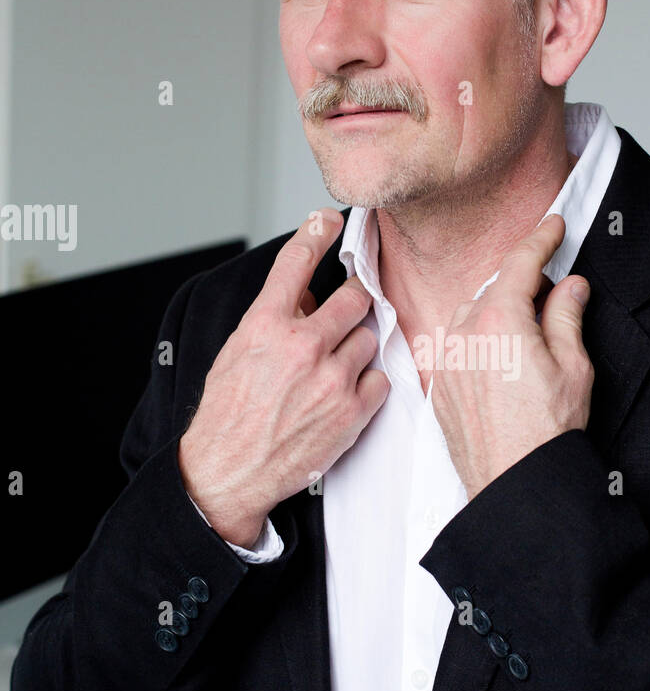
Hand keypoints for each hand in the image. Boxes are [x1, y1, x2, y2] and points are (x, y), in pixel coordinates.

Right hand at [178, 211, 389, 545]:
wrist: (229, 472)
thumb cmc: (229, 414)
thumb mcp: (238, 353)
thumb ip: (275, 320)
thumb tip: (311, 298)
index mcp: (265, 326)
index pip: (295, 263)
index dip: (315, 233)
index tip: (328, 218)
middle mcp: (301, 346)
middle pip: (353, 297)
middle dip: (354, 299)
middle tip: (351, 307)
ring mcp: (330, 379)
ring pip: (368, 338)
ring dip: (357, 347)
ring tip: (334, 368)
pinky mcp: (352, 410)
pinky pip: (380, 378)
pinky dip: (368, 383)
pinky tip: (345, 394)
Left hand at [430, 214, 593, 500]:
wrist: (516, 485)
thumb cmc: (546, 434)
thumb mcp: (574, 367)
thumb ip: (567, 317)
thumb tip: (571, 287)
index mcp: (500, 321)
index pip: (521, 263)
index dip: (541, 239)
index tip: (553, 226)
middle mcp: (464, 335)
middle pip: (494, 290)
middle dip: (522, 288)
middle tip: (554, 298)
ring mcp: (446, 361)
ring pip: (470, 317)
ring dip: (497, 316)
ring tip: (528, 341)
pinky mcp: (438, 386)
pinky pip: (456, 348)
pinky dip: (478, 345)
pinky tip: (503, 368)